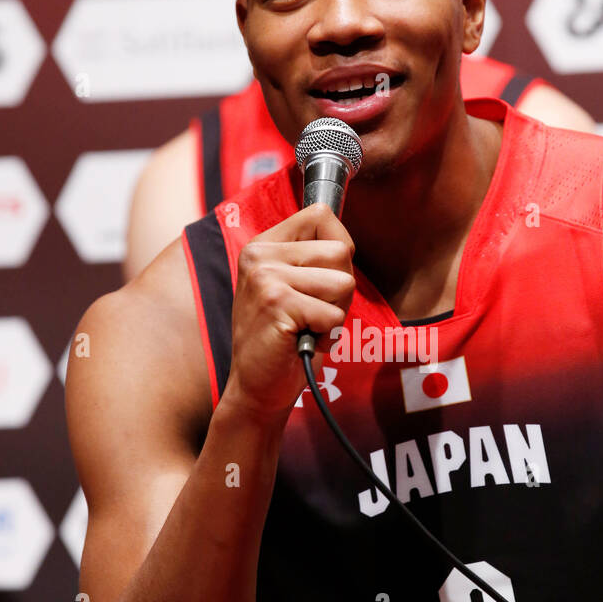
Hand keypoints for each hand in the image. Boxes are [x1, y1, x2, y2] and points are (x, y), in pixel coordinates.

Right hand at [226, 202, 354, 420]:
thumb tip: (346, 242)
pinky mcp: (277, 304)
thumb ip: (312, 258)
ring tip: (306, 327)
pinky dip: (327, 335)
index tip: (323, 278)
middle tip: (313, 313)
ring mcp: (265, 278)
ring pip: (343, 283)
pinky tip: (302, 341)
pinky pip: (334, 314)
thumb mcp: (292, 286)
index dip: (339, 246)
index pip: (321, 214)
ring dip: (335, 314)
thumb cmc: (285, 339)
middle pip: (341, 251)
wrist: (256, 387)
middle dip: (341, 289)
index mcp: (263, 244)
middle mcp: (259, 255)